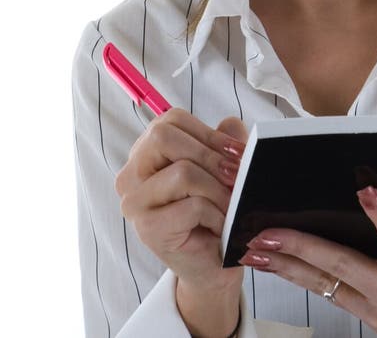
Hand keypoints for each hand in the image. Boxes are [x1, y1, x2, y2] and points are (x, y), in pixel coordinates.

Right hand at [115, 108, 247, 290]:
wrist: (210, 265)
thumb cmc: (212, 212)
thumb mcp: (219, 169)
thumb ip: (223, 142)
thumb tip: (231, 123)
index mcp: (145, 153)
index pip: (171, 120)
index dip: (208, 133)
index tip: (236, 152)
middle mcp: (131, 175)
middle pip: (164, 137)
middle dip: (210, 154)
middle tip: (236, 175)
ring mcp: (135, 203)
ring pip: (182, 172)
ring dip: (218, 189)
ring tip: (231, 203)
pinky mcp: (147, 229)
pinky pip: (192, 206)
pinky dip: (216, 214)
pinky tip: (220, 225)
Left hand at [238, 186, 376, 337]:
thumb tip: (368, 202)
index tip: (365, 191)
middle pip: (343, 265)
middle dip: (300, 246)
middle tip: (267, 233)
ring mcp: (376, 311)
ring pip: (323, 284)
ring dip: (285, 266)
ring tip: (255, 252)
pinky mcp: (365, 320)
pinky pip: (327, 294)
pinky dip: (300, 278)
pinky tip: (277, 267)